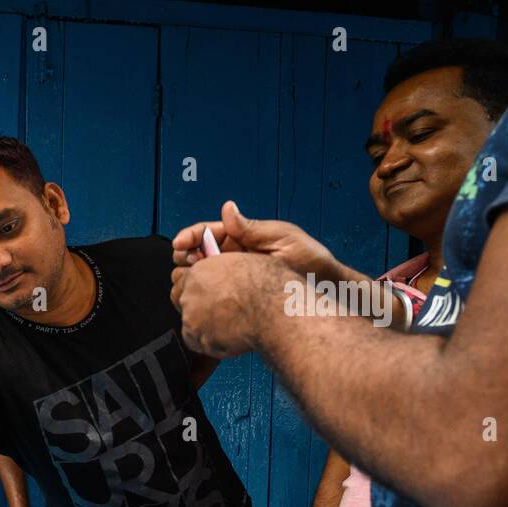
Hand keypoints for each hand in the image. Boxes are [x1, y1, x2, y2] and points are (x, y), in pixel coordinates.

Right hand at [172, 200, 343, 281]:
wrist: (327, 292)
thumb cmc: (312, 263)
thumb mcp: (284, 238)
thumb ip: (253, 227)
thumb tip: (228, 208)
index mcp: (244, 237)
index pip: (209, 232)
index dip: (191, 236)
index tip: (180, 244)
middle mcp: (236, 257)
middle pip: (198, 253)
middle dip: (186, 255)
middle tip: (187, 262)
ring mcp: (235, 277)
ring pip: (201, 275)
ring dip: (191, 276)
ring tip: (192, 279)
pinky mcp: (237, 297)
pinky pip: (213, 294)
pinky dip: (202, 294)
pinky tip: (201, 296)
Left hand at [175, 252, 292, 357]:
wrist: (274, 312)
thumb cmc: (269, 288)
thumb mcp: (246, 263)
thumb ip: (227, 270)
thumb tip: (228, 275)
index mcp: (201, 270)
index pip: (182, 278)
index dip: (196, 286)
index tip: (206, 292)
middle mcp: (191, 293)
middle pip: (181, 299)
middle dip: (195, 304)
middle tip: (217, 309)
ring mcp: (191, 317)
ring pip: (189, 321)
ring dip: (203, 323)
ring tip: (228, 323)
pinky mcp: (197, 338)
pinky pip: (196, 342)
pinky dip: (207, 341)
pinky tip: (226, 336)